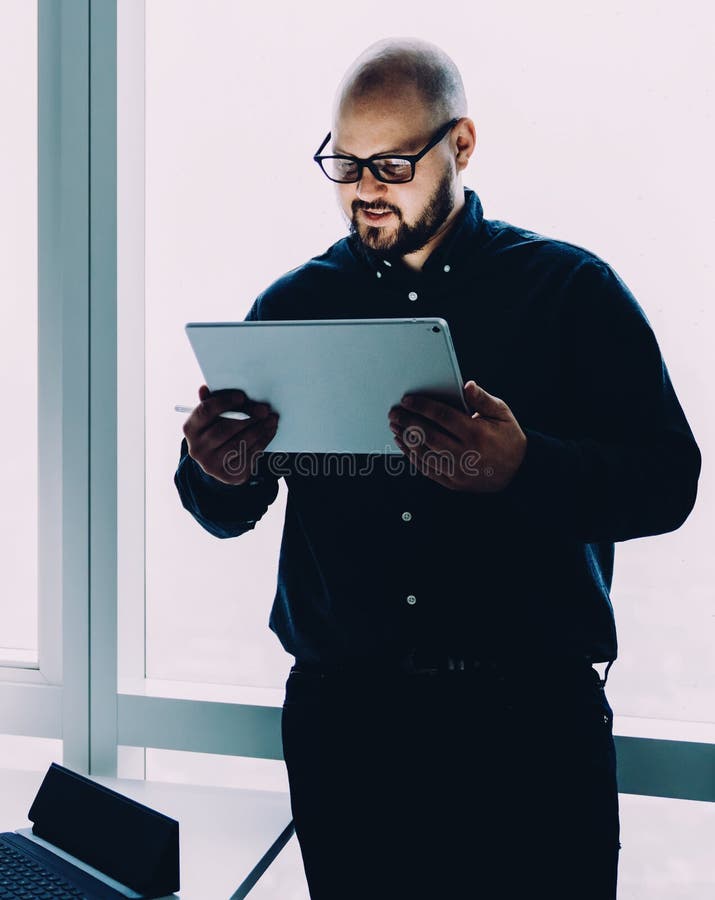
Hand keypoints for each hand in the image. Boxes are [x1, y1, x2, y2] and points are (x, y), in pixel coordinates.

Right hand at [182, 385, 278, 484]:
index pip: (205, 412)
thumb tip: (204, 389)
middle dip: (247, 417)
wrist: (219, 463)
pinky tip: (270, 430)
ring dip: (259, 429)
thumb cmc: (217, 430)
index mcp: (190, 429)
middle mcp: (197, 449)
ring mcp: (212, 464)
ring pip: (239, 443)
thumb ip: (211, 402)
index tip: (242, 396)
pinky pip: (249, 454)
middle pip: (224, 429)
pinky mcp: (229, 474)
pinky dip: (263, 440)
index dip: (224, 402)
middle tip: (264, 409)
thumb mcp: (211, 417)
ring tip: (272, 418)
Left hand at [388, 380, 526, 492]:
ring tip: (395, 427)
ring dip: (406, 439)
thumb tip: (466, 385)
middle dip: (408, 422)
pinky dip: (413, 457)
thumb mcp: (501, 413)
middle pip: (428, 435)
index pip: (442, 416)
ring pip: (424, 453)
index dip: (422, 407)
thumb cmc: (508, 438)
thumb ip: (482, 399)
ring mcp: (458, 470)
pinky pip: (427, 469)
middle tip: (394, 413)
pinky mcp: (453, 482)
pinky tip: (405, 446)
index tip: (408, 400)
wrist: (518, 471)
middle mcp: (465, 453)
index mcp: (476, 433)